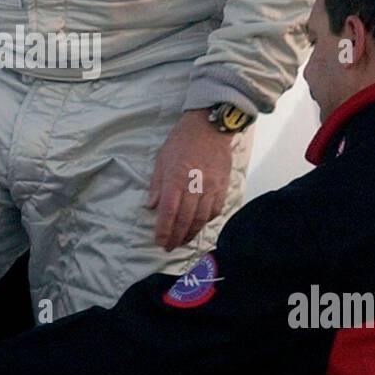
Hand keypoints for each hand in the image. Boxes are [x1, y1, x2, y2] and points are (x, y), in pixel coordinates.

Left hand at [147, 110, 232, 249]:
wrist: (210, 127)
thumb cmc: (182, 141)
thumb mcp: (161, 159)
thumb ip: (156, 185)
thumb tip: (151, 206)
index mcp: (175, 178)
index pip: (168, 211)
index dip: (164, 230)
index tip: (160, 241)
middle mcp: (194, 185)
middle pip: (185, 219)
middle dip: (176, 237)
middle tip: (170, 247)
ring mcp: (211, 187)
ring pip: (201, 218)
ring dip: (191, 233)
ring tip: (183, 241)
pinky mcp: (223, 186)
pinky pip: (216, 209)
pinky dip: (206, 221)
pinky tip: (199, 225)